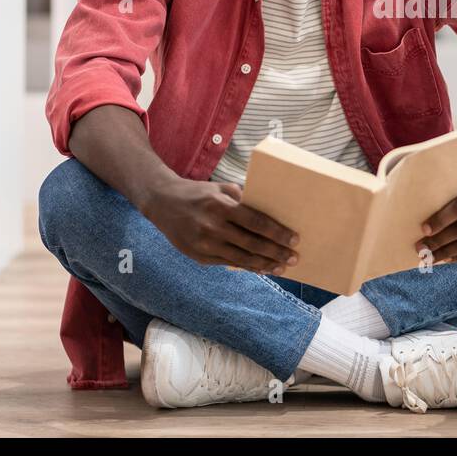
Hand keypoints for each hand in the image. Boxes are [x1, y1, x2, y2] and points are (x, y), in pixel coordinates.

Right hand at [139, 177, 298, 273]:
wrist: (162, 203)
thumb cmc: (197, 193)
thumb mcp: (220, 188)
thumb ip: (243, 198)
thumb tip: (270, 210)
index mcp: (221, 206)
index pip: (257, 223)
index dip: (278, 233)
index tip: (294, 240)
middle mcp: (213, 227)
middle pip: (253, 244)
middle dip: (276, 252)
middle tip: (294, 258)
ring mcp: (205, 244)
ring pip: (242, 258)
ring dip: (265, 264)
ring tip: (281, 267)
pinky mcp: (199, 257)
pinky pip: (229, 264)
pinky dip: (247, 267)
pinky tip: (261, 268)